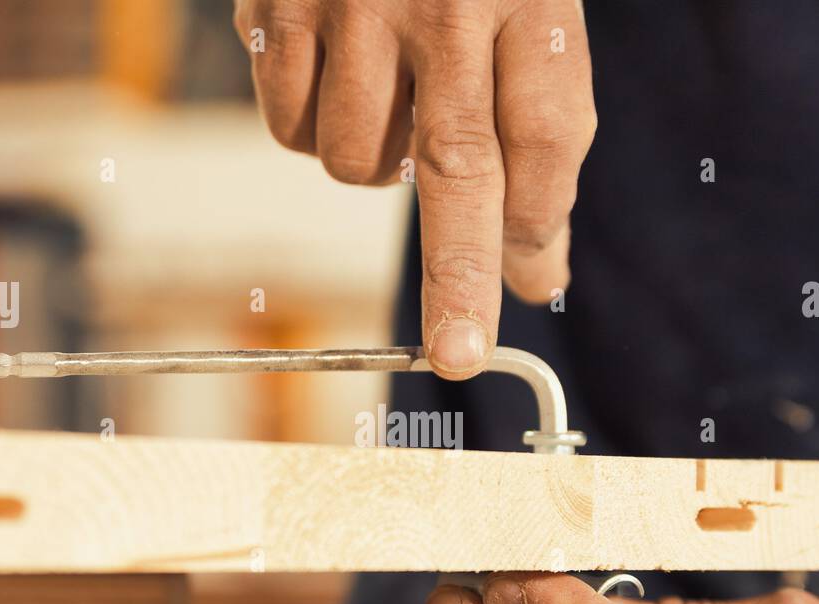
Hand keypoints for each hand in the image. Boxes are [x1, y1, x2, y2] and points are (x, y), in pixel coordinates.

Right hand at [233, 0, 596, 377]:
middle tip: (461, 354)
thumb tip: (540, 271)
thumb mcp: (526, 0)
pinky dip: (311, 132)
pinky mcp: (275, 4)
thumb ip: (541, 129)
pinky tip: (335, 81)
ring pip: (357, 161)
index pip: (543, 138)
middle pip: (458, 170)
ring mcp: (350, 0)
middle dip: (460, 278)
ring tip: (387, 105)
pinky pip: (289, 127)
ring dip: (374, 168)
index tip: (535, 283)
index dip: (538, 223)